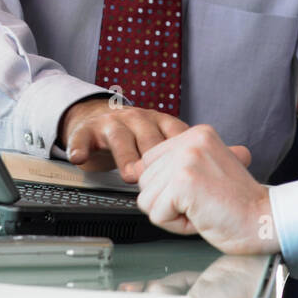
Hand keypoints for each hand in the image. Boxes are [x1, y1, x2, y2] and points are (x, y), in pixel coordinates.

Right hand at [59, 96, 187, 182]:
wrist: (98, 118)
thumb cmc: (136, 137)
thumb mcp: (160, 139)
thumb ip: (183, 154)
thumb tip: (218, 164)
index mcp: (159, 122)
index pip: (175, 134)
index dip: (182, 154)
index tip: (189, 173)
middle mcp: (138, 119)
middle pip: (149, 136)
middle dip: (156, 157)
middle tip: (161, 179)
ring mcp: (112, 123)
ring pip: (120, 137)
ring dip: (126, 155)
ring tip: (129, 174)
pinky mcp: (88, 130)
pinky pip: (83, 138)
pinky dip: (80, 147)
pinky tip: (79, 157)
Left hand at [134, 124, 277, 253]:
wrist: (264, 219)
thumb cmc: (238, 204)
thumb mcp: (205, 171)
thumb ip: (176, 165)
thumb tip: (135, 171)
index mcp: (197, 133)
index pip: (150, 161)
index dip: (167, 187)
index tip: (197, 192)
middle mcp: (190, 139)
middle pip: (145, 181)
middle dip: (168, 202)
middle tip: (201, 203)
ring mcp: (186, 158)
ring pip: (147, 199)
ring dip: (172, 215)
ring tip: (202, 209)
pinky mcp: (184, 182)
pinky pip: (157, 215)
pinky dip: (177, 226)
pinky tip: (202, 217)